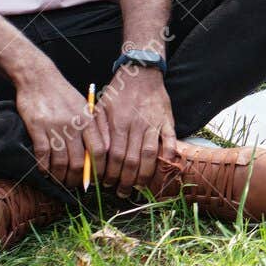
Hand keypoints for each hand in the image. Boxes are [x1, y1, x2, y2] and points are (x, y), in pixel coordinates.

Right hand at [14, 66, 106, 188]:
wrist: (39, 78)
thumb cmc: (64, 95)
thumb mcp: (85, 107)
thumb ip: (96, 127)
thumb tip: (105, 151)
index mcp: (88, 120)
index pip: (99, 152)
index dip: (98, 170)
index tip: (96, 180)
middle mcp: (74, 125)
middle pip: (80, 162)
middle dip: (78, 179)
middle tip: (76, 185)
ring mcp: (55, 127)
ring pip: (61, 162)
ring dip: (61, 177)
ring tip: (61, 181)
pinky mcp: (37, 128)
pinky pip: (43, 155)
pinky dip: (44, 168)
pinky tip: (45, 172)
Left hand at [98, 66, 175, 195]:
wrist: (141, 73)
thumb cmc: (118, 93)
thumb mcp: (100, 108)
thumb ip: (97, 131)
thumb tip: (95, 156)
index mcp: (118, 123)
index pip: (113, 156)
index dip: (110, 174)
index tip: (106, 184)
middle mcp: (136, 125)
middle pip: (131, 160)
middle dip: (125, 180)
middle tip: (121, 192)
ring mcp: (153, 124)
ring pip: (150, 155)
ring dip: (144, 175)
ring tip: (138, 186)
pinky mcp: (167, 121)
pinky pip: (170, 142)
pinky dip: (168, 157)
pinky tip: (163, 168)